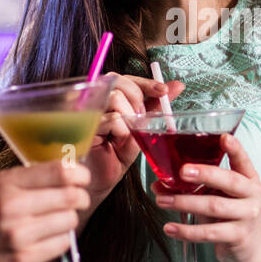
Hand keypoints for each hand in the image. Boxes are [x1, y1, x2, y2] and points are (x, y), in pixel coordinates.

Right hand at [0, 161, 91, 261]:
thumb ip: (26, 182)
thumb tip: (68, 175)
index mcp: (5, 183)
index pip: (60, 171)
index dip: (80, 175)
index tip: (83, 179)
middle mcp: (12, 205)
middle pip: (71, 196)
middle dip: (80, 198)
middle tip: (77, 201)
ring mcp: (18, 235)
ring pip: (70, 221)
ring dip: (67, 222)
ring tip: (52, 224)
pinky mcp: (23, 260)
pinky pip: (61, 245)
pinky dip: (58, 242)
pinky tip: (43, 242)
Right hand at [84, 72, 183, 210]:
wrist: (98, 182)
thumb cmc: (115, 156)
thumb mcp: (139, 129)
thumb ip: (154, 106)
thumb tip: (177, 85)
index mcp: (106, 98)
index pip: (125, 78)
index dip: (146, 82)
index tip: (163, 91)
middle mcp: (92, 100)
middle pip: (117, 80)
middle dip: (136, 97)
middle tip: (140, 117)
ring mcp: (85, 110)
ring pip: (116, 97)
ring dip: (129, 117)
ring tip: (124, 134)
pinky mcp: (83, 125)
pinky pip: (112, 118)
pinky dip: (122, 130)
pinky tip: (115, 141)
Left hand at [152, 133, 260, 261]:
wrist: (249, 248)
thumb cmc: (230, 215)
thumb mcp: (217, 196)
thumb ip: (194, 188)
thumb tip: (158, 184)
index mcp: (249, 179)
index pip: (243, 161)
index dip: (235, 149)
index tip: (224, 138)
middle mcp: (253, 195)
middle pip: (229, 181)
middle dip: (204, 174)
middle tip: (182, 171)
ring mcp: (248, 216)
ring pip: (214, 206)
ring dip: (184, 202)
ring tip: (162, 200)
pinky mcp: (238, 236)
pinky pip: (209, 233)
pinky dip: (186, 231)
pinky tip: (170, 228)